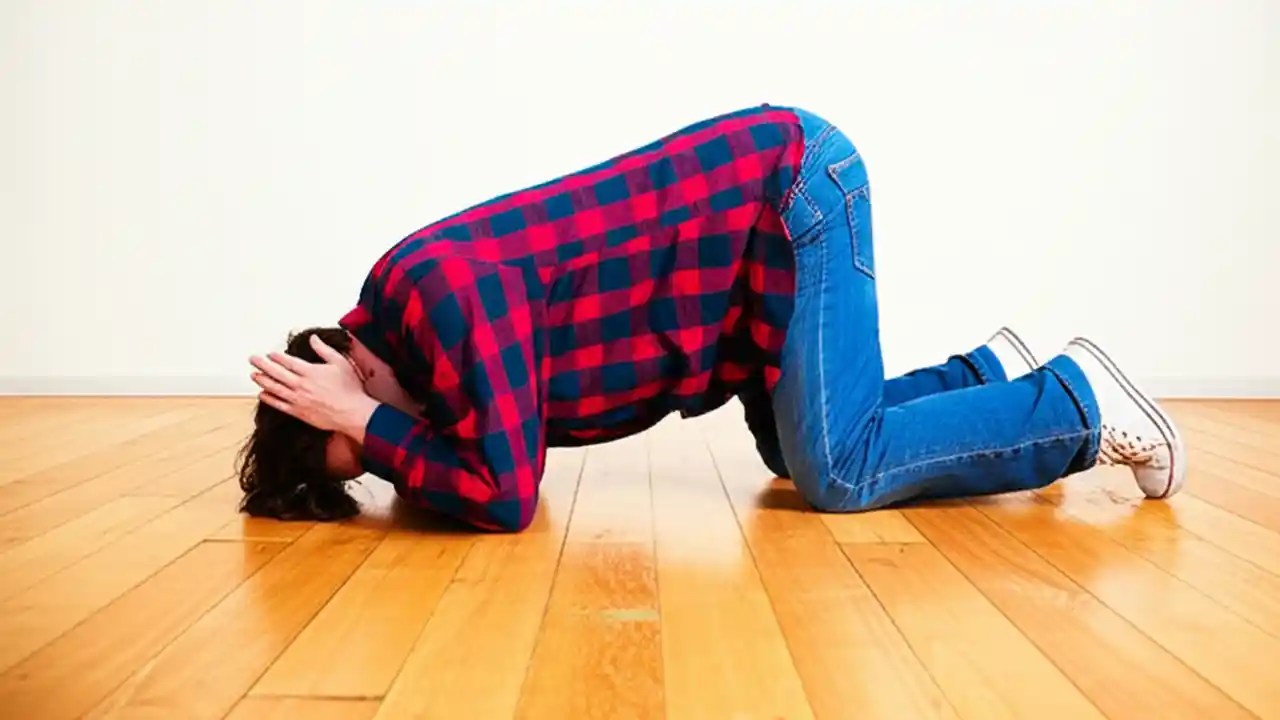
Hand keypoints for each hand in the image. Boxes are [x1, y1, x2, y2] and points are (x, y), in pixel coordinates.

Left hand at [250, 335, 379, 438]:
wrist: (352, 413)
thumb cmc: (349, 389)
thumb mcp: (340, 363)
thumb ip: (324, 349)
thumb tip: (313, 339)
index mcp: (310, 371)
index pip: (287, 362)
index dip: (276, 357)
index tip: (269, 354)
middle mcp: (301, 385)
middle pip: (276, 373)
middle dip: (262, 364)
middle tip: (253, 359)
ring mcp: (298, 399)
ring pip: (275, 388)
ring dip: (262, 380)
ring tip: (253, 375)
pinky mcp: (298, 412)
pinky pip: (279, 405)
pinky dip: (269, 399)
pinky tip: (262, 394)